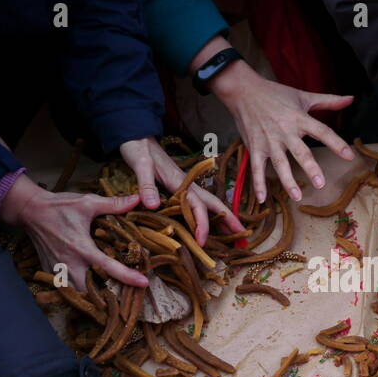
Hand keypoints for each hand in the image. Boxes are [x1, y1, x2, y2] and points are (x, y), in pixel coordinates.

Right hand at [0, 173, 147, 290]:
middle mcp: (70, 263)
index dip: (127, 277)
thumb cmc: (60, 206)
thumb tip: (138, 199)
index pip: (108, 267)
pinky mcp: (51, 271)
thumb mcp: (88, 202)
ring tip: (110, 296)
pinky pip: (66, 289)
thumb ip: (114, 204)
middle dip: (108, 296)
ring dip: (92, 297)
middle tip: (126, 296)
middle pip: (91, 291)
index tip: (143, 283)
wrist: (30, 210)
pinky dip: (78, 292)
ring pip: (77, 294)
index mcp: (82, 248)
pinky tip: (90, 289)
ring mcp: (58, 270)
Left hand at [119, 137, 244, 245]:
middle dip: (229, 221)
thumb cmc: (138, 148)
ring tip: (232, 235)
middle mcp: (187, 185)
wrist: (136, 135)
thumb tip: (153, 206)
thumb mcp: (140, 165)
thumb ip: (146, 185)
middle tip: (241, 239)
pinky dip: (208, 216)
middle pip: (213, 204)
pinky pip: (198, 205)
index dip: (202, 224)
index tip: (201, 241)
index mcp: (180, 181)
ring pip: (208, 205)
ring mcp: (184, 186)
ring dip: (222, 219)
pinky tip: (209, 224)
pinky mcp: (178, 187)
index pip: (197, 205)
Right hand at [209, 60, 355, 203]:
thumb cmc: (275, 93)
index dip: (336, 143)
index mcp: (299, 118)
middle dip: (310, 167)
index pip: (322, 131)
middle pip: (300, 151)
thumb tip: (351, 99)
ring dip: (288, 181)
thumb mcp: (303, 95)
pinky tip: (263, 198)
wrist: (243, 91)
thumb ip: (328, 100)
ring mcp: (269, 141)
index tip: (349, 156)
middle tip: (320, 184)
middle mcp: (285, 131)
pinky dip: (258, 184)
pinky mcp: (255, 147)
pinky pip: (256, 168)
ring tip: (297, 196)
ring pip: (279, 163)